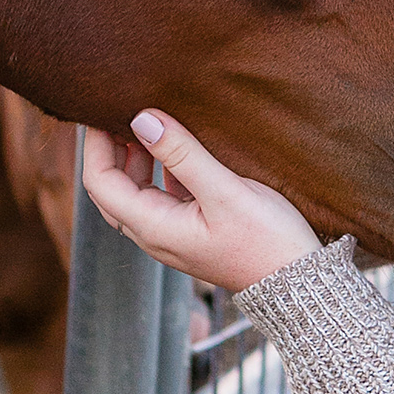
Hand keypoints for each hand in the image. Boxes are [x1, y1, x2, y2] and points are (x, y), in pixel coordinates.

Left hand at [82, 113, 319, 291]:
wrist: (298, 282)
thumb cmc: (266, 241)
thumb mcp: (224, 191)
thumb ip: (182, 155)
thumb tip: (143, 119)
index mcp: (153, 227)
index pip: (100, 183)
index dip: (95, 145)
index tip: (103, 111)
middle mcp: (154, 234)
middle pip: (112, 188)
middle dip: (110, 149)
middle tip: (121, 110)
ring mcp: (172, 234)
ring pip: (136, 192)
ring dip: (136, 158)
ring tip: (149, 122)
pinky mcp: (192, 230)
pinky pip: (162, 195)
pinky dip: (161, 169)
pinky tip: (177, 147)